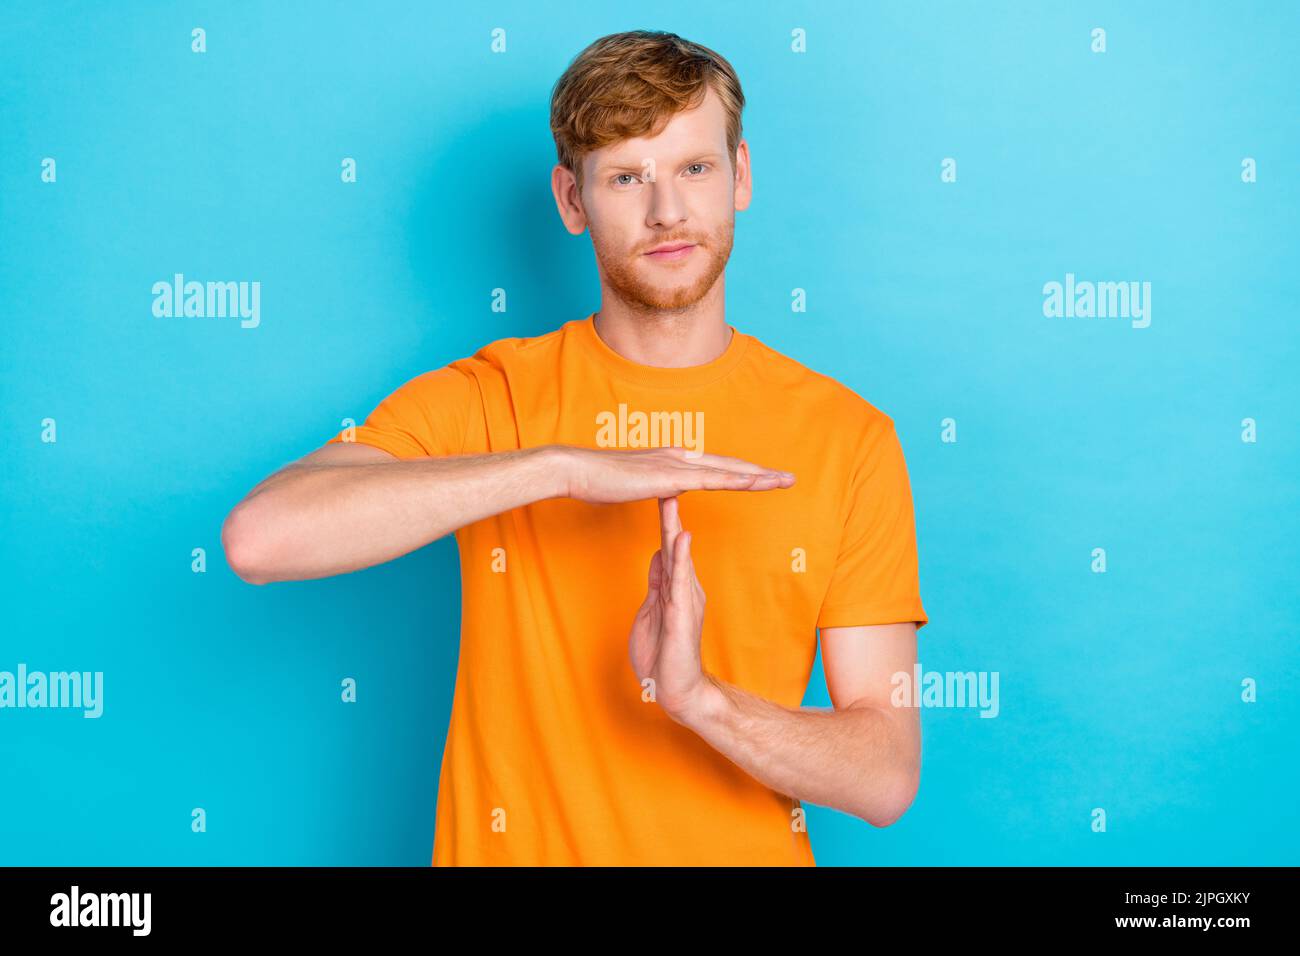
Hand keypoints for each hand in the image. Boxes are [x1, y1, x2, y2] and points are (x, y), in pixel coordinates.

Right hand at [554, 445, 794, 504]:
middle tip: (789, 478)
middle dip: (762, 473)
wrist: (578, 470)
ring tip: (784, 481)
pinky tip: (755, 484)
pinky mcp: (669, 477)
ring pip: (728, 471)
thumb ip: (655, 486)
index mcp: (673, 459)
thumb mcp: (635, 484)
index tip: (765, 479)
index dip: (743, 473)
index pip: (716, 467)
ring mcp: (676, 464)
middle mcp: (680, 457)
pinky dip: (736, 481)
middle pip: (730, 466)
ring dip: (759, 476)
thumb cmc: (599, 480)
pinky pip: (711, 480)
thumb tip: (667, 490)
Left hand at [628, 495, 716, 722]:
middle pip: (673, 542)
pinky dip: (680, 557)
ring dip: (673, 526)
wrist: (675, 689)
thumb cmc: (662, 654)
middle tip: (666, 478)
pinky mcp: (683, 612)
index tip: (656, 489)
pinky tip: (681, 537)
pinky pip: (680, 580)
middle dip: (669, 511)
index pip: (667, 544)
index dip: (662, 517)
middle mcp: (684, 586)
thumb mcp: (653, 609)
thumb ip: (657, 581)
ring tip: (672, 497)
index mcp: (675, 585)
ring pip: (678, 555)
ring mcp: (686, 598)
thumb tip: (657, 554)